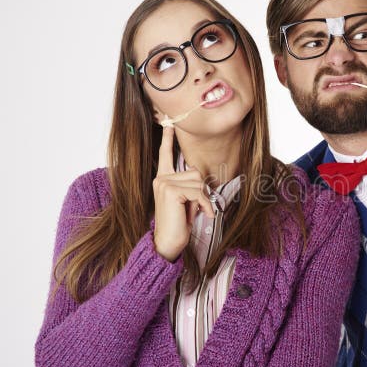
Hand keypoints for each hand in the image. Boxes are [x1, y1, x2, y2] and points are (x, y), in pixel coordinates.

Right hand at [152, 126, 214, 260]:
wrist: (167, 243)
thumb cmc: (178, 224)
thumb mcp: (185, 201)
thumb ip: (189, 186)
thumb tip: (200, 177)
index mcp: (162, 179)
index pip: (165, 155)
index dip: (167, 139)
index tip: (168, 123)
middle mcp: (161, 178)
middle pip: (196, 172)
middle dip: (201, 192)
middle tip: (193, 208)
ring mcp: (164, 183)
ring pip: (199, 182)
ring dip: (203, 200)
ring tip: (194, 212)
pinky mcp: (171, 191)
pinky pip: (199, 192)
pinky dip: (205, 205)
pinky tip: (204, 215)